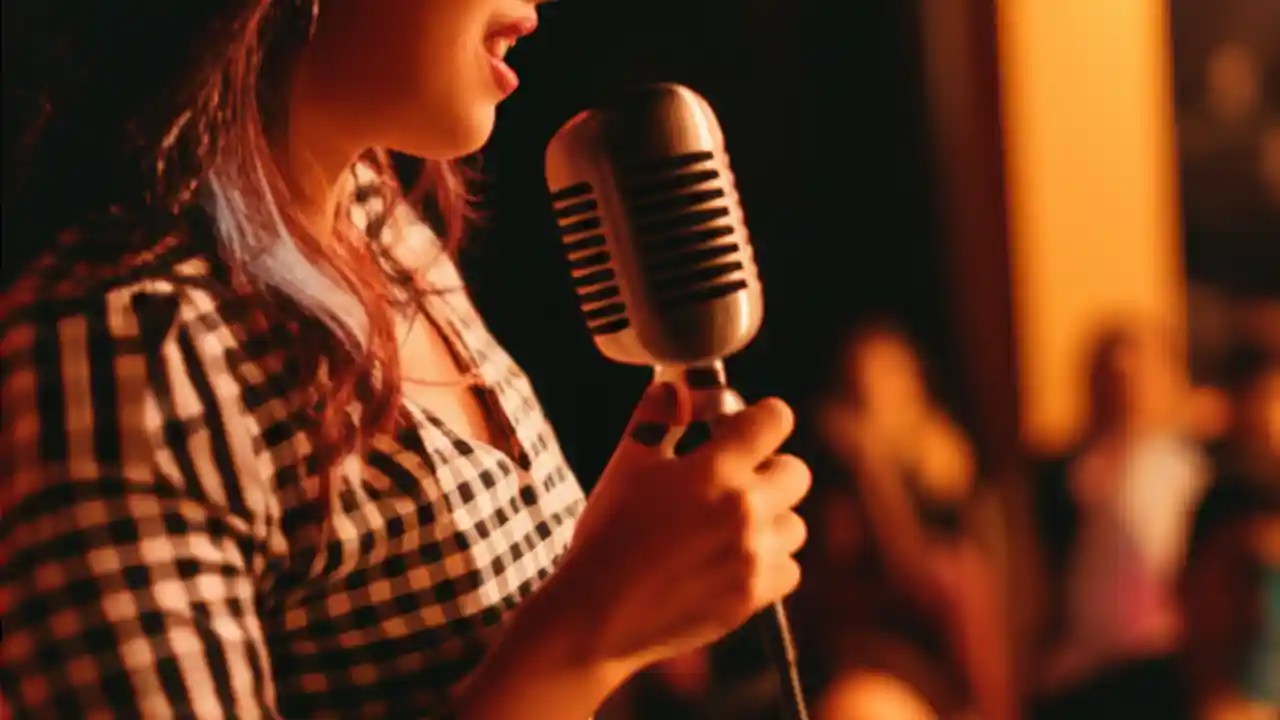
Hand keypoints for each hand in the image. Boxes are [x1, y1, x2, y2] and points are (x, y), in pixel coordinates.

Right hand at [552, 383, 810, 673]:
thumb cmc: (608, 534)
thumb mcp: (626, 465)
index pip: (775, 420)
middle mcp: (746, 510)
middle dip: (770, 471)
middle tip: (735, 483)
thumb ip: (657, 417)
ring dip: (771, 521)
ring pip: (794, 524)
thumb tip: (677, 385)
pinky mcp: (755, 596)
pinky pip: (789, 568)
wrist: (597, 615)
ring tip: (728, 529)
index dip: (763, 418)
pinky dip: (768, 564)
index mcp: (716, 470)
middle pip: (796, 472)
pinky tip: (731, 562)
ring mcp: (754, 556)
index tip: (748, 428)